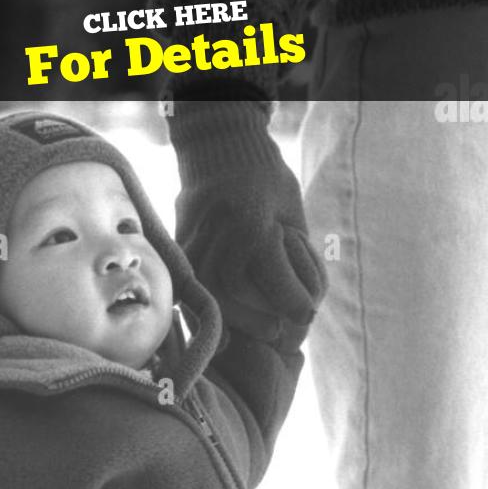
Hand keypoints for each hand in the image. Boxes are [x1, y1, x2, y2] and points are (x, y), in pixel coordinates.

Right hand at [169, 101, 326, 345]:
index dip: (296, 303)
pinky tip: (224, 335)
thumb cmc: (266, 182)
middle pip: (237, 293)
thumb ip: (293, 254)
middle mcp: (220, 234)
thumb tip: (304, 304)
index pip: (276, 277)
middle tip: (279, 332)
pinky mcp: (180, 251)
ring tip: (255, 333)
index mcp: (254, 222)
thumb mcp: (290, 211)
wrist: (219, 153)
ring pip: (210, 296)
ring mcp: (194, 243)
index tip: (308, 315)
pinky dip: (206, 315)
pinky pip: (190, 291)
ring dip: (234, 323)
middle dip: (261, 320)